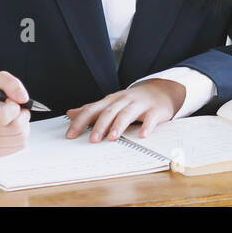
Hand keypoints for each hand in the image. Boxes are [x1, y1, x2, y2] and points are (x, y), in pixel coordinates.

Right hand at [0, 71, 30, 157]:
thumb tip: (22, 98)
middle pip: (15, 128)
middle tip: (17, 110)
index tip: (12, 102)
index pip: (2, 116)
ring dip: (24, 126)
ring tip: (15, 118)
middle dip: (22, 116)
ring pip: (20, 138)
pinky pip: (19, 147)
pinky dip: (21, 137)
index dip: (14, 108)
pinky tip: (12, 129)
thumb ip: (11, 84)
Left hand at [65, 79, 185, 141]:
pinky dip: (147, 126)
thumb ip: (92, 110)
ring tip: (112, 137)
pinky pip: (151, 118)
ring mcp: (140, 104)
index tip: (70, 135)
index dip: (80, 122)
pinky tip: (143, 135)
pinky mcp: (155, 110)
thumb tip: (70, 113)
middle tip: (92, 140)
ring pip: (127, 113)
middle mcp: (124, 101)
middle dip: (99, 126)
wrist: (161, 91)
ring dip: (119, 125)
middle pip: (109, 111)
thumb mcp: (111, 103)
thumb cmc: (132, 101)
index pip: (93, 110)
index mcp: (111, 101)